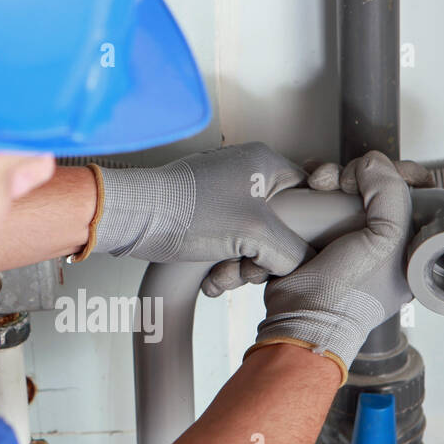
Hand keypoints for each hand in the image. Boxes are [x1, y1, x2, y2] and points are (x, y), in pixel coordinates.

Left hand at [91, 142, 311, 296]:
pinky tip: (208, 279)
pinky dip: (220, 266)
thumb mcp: (256, 234)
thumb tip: (306, 264)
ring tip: (219, 275)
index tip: (291, 248)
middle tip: (245, 267)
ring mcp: (224, 196)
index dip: (305, 227)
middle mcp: (246, 176)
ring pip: (252, 243)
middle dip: (262, 258)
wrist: (134, 219)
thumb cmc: (189, 213)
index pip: (309, 194)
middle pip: (280, 227)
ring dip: (239, 268)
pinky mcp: (204, 216)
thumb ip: (293, 250)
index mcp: (265, 164)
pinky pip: (228, 246)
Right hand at [247, 150, 415, 381]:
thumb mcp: (387, 238)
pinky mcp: (315, 236)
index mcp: (409, 246)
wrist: (301, 318)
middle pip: (376, 184)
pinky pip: (318, 200)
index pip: (416, 193)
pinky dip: (310, 188)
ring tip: (317, 184)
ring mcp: (345, 237)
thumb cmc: (349, 296)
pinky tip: (306, 188)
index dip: (398, 173)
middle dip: (357, 172)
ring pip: (345, 188)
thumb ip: (390, 192)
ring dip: (330, 176)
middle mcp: (379, 240)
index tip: (381, 172)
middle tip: (342, 181)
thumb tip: (370, 165)